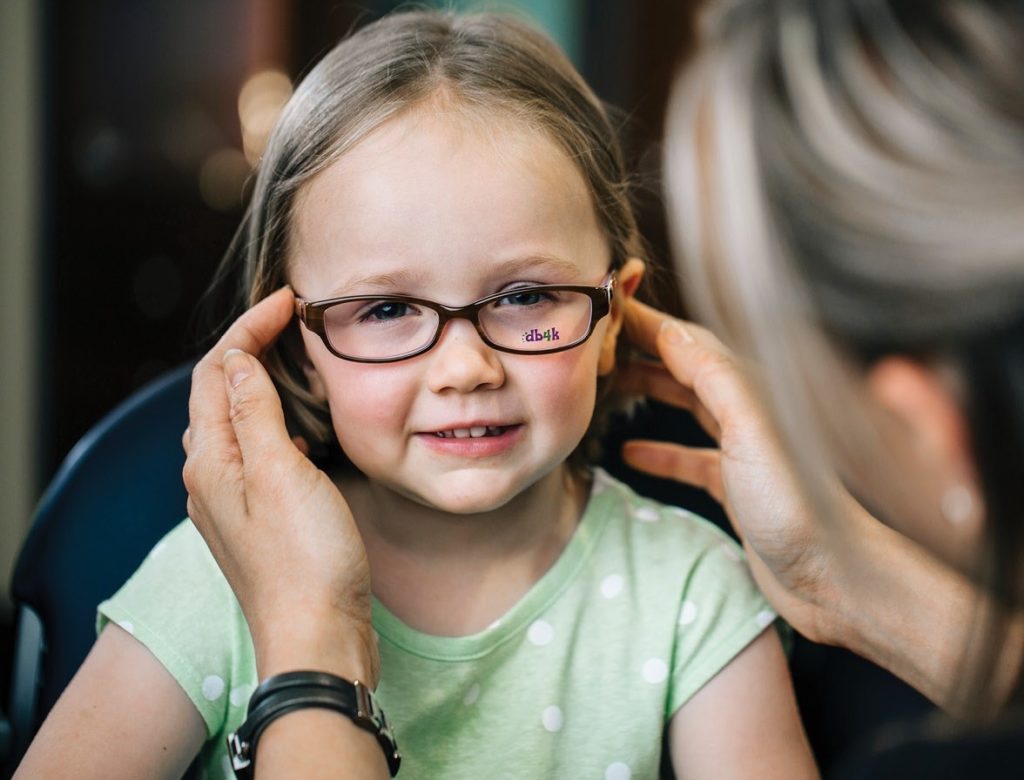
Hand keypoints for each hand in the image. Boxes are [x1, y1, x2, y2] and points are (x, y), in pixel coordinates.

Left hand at [182, 288, 377, 683]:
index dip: (248, 329)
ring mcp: (231, 503)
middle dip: (248, 351)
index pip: (217, 372)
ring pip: (236, 426)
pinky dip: (274, 428)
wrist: (317, 635)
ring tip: (294, 366)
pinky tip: (300, 437)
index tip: (286, 300)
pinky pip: (254, 456)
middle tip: (288, 324)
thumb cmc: (305, 558)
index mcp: (211, 459)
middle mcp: (211, 478)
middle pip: (218, 394)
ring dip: (260, 388)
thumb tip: (239, 359)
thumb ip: (257, 413)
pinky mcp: (257, 522)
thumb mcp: (280, 473)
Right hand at [618, 300, 851, 642]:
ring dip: (648, 392)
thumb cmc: (796, 503)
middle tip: (594, 347)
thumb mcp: (751, 430)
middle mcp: (748, 412)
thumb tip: (670, 330)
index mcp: (752, 389)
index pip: (689, 340)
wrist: (830, 576)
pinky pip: (689, 458)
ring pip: (686, 406)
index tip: (604, 310)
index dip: (647, 322)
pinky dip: (659, 453)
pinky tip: (628, 453)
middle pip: (685, 368)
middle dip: (641, 352)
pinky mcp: (736, 487)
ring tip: (604, 387)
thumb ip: (715, 375)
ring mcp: (741, 450)